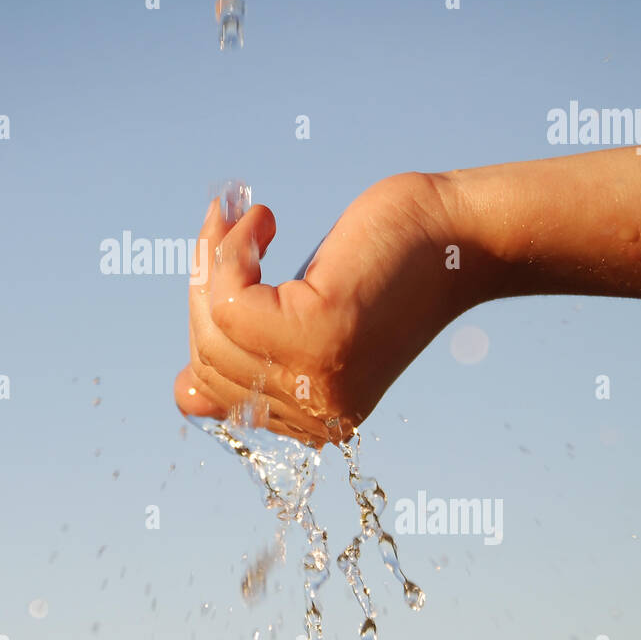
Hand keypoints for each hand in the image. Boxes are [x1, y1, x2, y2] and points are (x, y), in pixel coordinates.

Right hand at [173, 172, 492, 446]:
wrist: (455, 236)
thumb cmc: (380, 268)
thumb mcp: (303, 322)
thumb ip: (251, 359)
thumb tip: (185, 390)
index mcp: (314, 421)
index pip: (206, 397)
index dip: (197, 327)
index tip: (217, 271)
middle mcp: (315, 416)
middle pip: (206, 359)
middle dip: (202, 286)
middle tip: (229, 225)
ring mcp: (317, 380)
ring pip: (214, 326)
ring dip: (216, 257)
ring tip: (247, 218)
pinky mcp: (321, 333)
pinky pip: (231, 299)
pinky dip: (232, 248)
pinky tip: (264, 219)